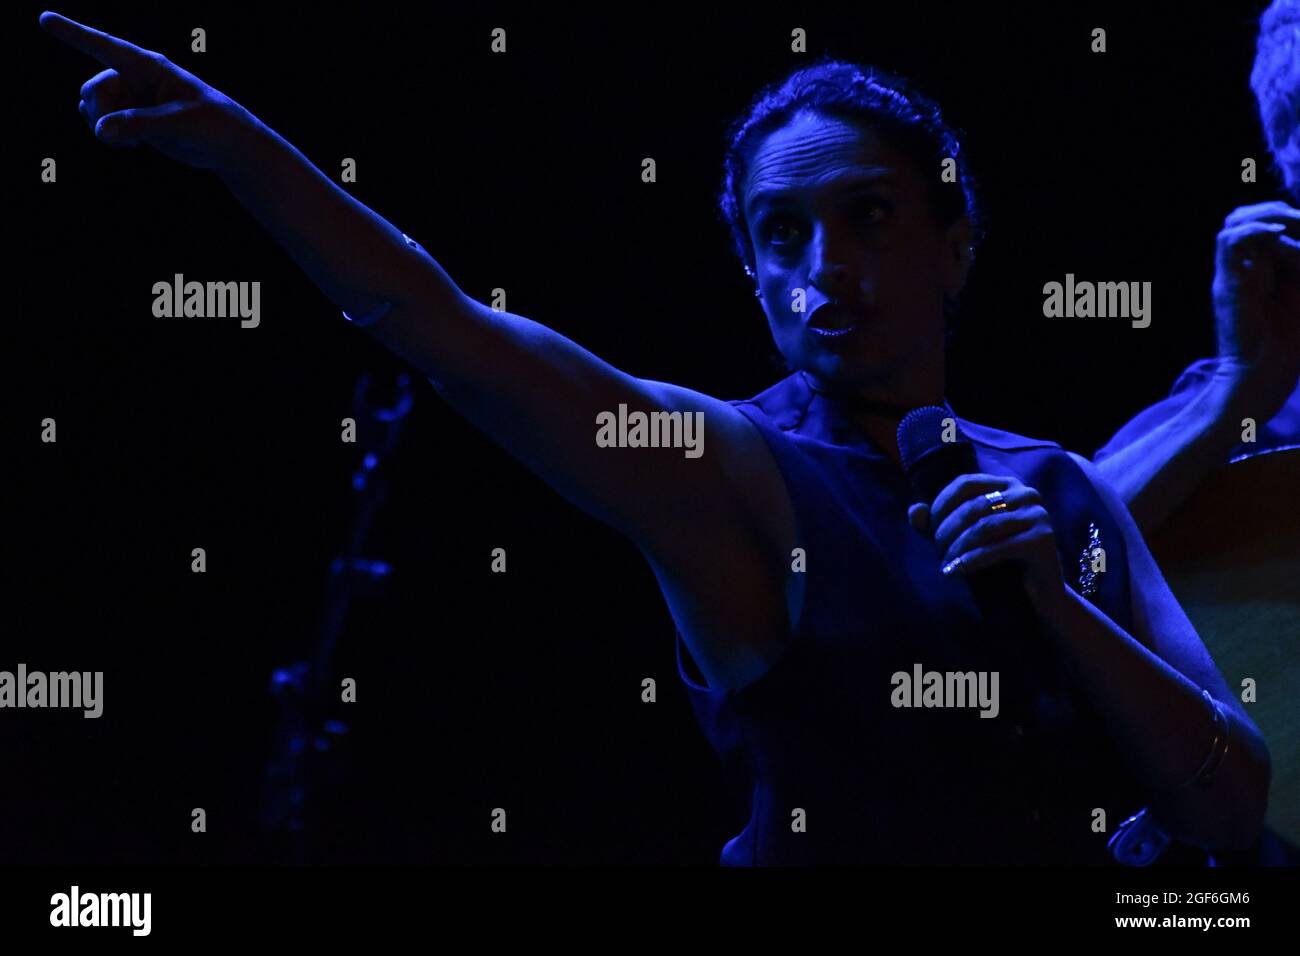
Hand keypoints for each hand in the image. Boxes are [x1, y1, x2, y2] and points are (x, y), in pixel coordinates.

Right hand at [40, 10, 255, 170]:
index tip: (45, 19)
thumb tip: (101, 130)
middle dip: (98, 114)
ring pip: (92, 106)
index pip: (106, 47)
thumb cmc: (213, 125)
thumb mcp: (180, 124)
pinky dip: (106, 135)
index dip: (74, 34)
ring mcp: (132, 98)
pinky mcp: (133, 118)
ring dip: (100, 125)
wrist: (226, 145)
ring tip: (129, 142)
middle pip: (92, 90)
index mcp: (150, 67)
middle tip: (118, 137)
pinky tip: (130, 146)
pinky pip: (101, 122)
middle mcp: (135, 78)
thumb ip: (140, 124)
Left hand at [907, 473, 1066, 615]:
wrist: (1038, 595)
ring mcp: (1038, 515)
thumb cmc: (998, 562)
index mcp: (1008, 485)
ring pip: (982, 527)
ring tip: (945, 565)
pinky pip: (997, 548)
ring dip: (957, 548)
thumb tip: (914, 512)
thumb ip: (937, 524)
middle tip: (938, 554)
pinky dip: (971, 560)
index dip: (941, 506)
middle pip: (972, 506)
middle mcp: (1026, 493)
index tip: (929, 533)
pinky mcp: (1043, 539)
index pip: (964, 484)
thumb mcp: (963, 539)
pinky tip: (956, 572)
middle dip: (947, 532)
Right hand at [1211, 202, 1299, 418]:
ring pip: (1235, 222)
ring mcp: (1232, 275)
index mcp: (1259, 273)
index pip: (1264, 228)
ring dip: (1265, 214)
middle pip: (1245, 218)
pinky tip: (1279, 231)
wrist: (1265, 373)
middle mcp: (1241, 270)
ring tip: (1290, 221)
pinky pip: (1230, 241)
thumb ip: (1299, 265)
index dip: (1288, 219)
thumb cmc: (1288, 343)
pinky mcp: (1227, 283)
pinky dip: (1255, 228)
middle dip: (1276, 210)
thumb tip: (1299, 238)